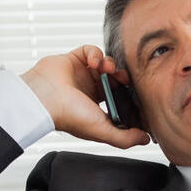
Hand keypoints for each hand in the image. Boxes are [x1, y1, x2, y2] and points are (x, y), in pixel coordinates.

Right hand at [20, 45, 151, 147]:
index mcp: (96, 109)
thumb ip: (126, 138)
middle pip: (115, 80)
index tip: (138, 95)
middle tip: (125, 79)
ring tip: (107, 69)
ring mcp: (82, 75)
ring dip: (111, 64)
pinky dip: (96, 53)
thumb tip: (145, 139)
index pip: (119, 101)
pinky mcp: (74, 59)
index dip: (130, 97)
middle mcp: (90, 92)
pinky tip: (94, 62)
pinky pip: (91, 51)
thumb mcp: (103, 131)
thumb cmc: (70, 116)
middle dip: (123, 78)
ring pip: (105, 64)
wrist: (45, 98)